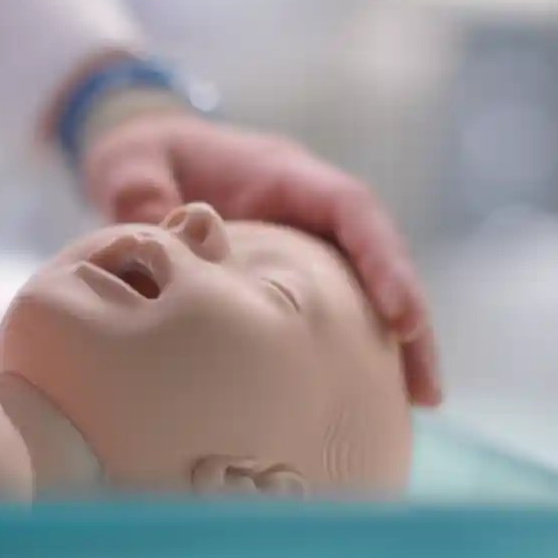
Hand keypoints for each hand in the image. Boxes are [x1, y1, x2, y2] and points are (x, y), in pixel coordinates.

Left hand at [82, 114, 440, 405]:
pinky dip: (354, 347)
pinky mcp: (293, 271)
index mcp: (284, 173)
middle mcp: (308, 207)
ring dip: (395, 343)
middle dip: (411, 318)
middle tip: (427, 389)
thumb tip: (150, 222)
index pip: (350, 209)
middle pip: (380, 258)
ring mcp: (305, 240)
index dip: (382, 259)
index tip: (400, 317)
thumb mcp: (130, 162)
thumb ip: (137, 187)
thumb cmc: (144, 154)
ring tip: (417, 404)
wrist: (140, 157)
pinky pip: (335, 307)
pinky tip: (365, 398)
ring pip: (366, 289)